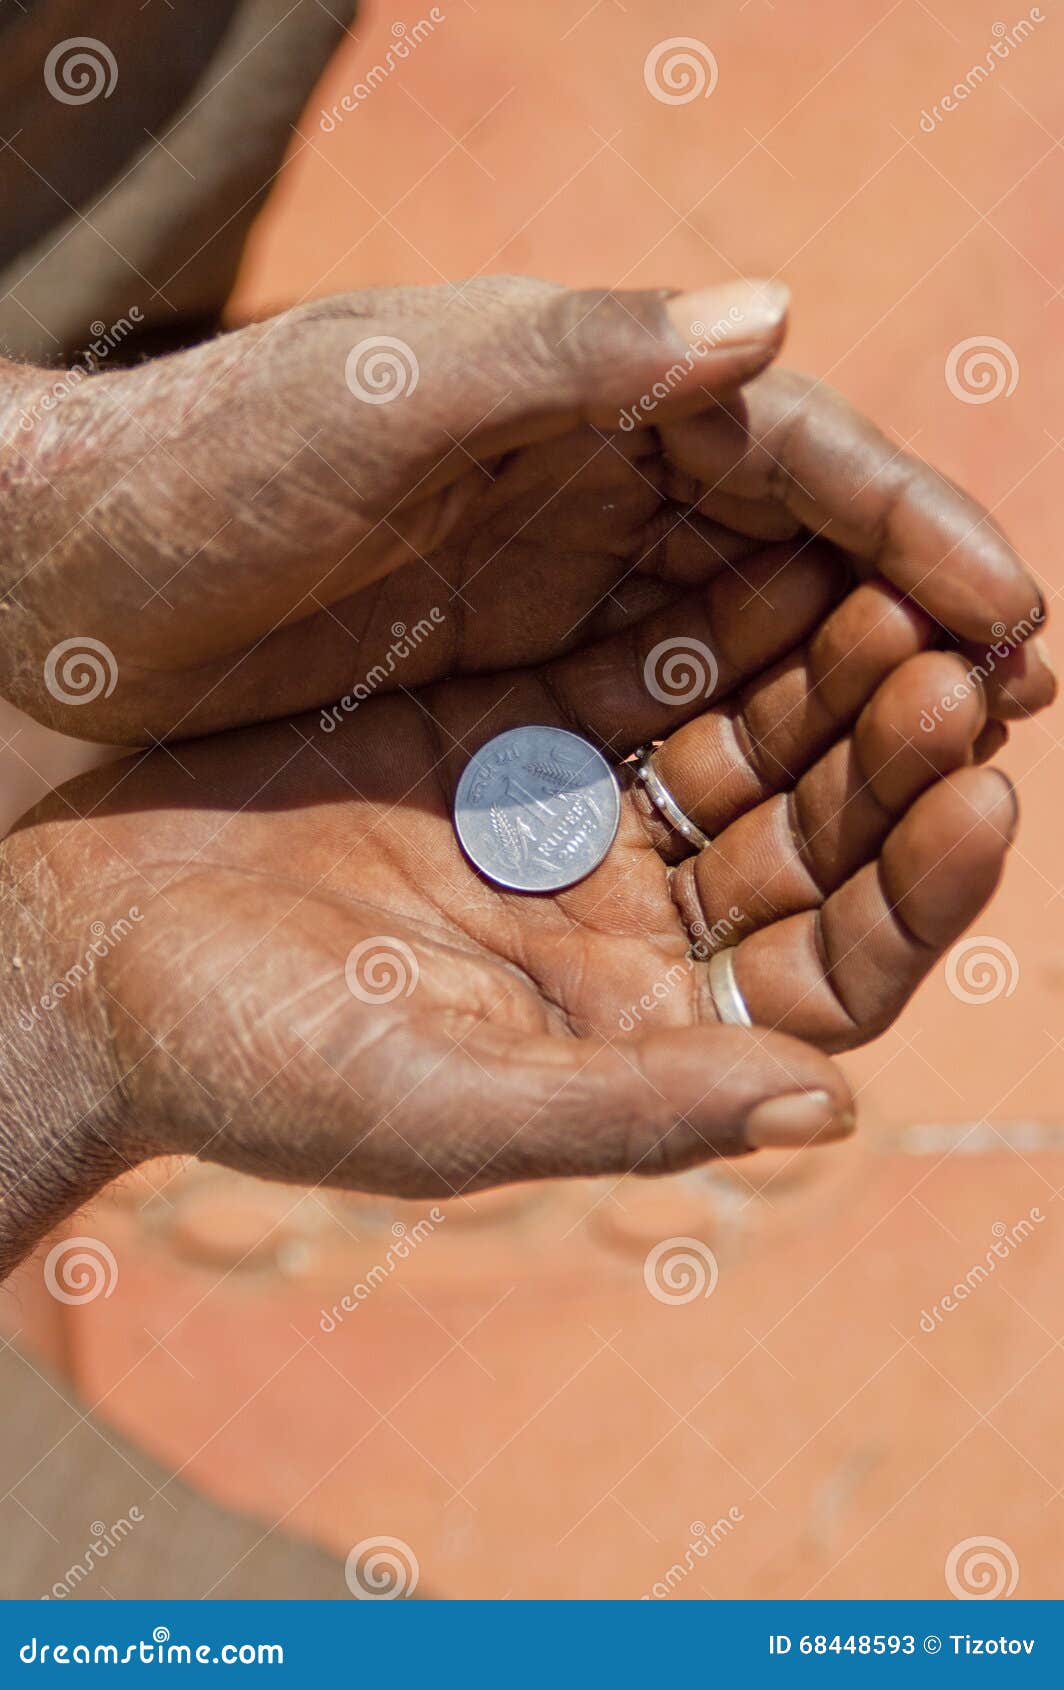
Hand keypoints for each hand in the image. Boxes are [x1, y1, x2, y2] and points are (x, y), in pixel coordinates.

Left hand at [0, 277, 1050, 742]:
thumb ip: (565, 358)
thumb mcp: (371, 396)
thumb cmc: (201, 468)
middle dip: (911, 636)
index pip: (795, 460)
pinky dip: (748, 784)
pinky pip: (669, 751)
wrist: (56, 587)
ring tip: (948, 785)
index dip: (912, 529)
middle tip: (1008, 711)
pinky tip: (805, 839)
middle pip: (801, 573)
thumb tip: (776, 317)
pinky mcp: (521, 718)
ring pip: (751, 670)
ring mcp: (565, 620)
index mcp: (588, 407)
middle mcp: (599, 509)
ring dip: (851, 724)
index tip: (1010, 614)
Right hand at [0, 544, 1030, 1271]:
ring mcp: (573, 825)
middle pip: (806, 841)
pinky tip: (773, 548)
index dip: (918, 892)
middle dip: (887, 754)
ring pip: (740, 741)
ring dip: (819, 668)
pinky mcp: (507, 734)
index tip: (984, 791)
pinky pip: (640, 665)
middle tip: (959, 657)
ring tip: (900, 585)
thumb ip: (625, 1109)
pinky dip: (709, 614)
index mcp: (637, 1039)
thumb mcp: (431, 1105)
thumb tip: (827, 1109)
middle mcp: (629, 935)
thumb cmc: (242, 1065)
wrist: (84, 957)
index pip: (828, 974)